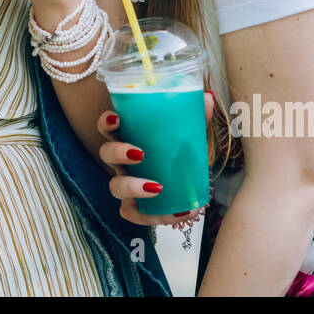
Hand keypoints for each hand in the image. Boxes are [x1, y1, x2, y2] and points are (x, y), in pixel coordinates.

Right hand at [97, 91, 215, 227]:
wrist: (190, 186)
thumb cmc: (179, 155)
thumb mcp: (188, 135)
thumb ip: (196, 116)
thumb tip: (208, 97)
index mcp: (129, 139)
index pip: (108, 127)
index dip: (106, 122)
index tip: (117, 118)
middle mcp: (122, 163)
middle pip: (105, 154)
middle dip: (118, 152)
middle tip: (141, 153)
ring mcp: (126, 186)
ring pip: (115, 187)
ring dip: (133, 187)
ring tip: (158, 187)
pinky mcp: (136, 209)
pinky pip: (135, 215)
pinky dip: (156, 216)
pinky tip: (179, 212)